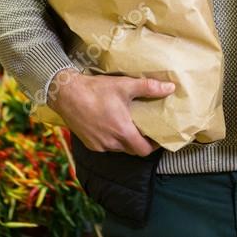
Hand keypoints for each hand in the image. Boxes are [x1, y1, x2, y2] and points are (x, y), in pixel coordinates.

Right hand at [48, 69, 173, 155]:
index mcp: (122, 132)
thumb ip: (150, 88)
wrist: (66, 93)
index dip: (154, 146)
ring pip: (118, 148)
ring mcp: (98, 145)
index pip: (144, 150)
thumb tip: (170, 87)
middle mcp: (111, 143)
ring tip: (128, 125)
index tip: (157, 137)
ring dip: (125, 141)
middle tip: (145, 129)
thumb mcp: (125, 85)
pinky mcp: (88, 143)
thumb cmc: (96, 90)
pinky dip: (112, 139)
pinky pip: (105, 146)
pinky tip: (111, 125)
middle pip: (132, 150)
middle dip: (140, 142)